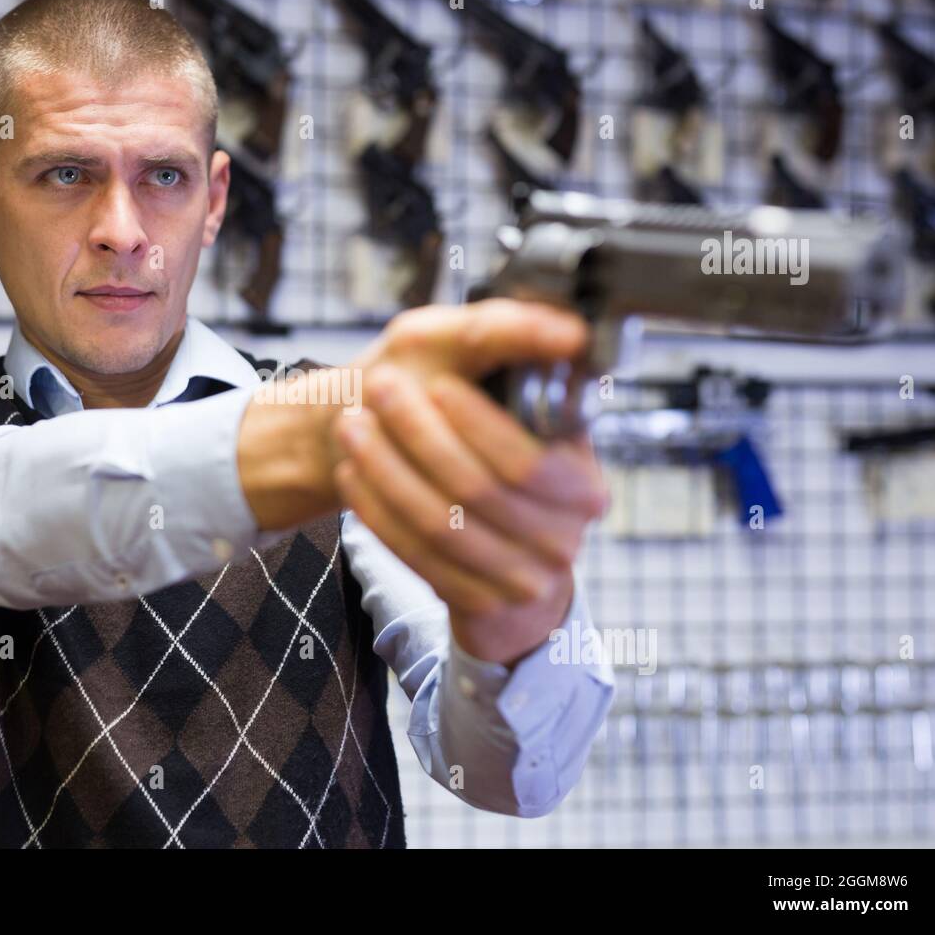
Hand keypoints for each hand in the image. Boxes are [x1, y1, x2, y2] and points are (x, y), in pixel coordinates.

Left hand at [331, 298, 608, 665]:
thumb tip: (569, 332)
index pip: (530, 459)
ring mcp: (524, 577)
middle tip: (377, 390)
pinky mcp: (481, 602)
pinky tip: (353, 474)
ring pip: (441, 524)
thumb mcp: (508, 389)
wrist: (474, 529)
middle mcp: (564, 534)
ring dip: (388, 470)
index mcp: (582, 480)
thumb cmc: (485, 443)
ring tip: (352, 427)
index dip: (480, 423)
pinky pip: (419, 557)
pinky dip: (379, 512)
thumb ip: (526, 347)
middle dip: (419, 435)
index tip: (436, 385)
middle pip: (478, 490)